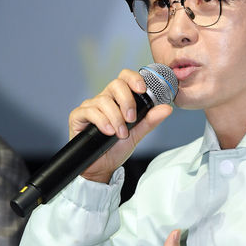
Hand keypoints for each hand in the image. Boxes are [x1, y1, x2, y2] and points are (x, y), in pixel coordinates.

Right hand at [69, 68, 172, 182]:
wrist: (102, 167)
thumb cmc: (117, 148)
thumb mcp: (137, 134)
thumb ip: (150, 121)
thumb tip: (167, 108)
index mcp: (119, 99)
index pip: (125, 78)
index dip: (134, 78)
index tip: (143, 90)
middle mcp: (105, 99)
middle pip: (115, 84)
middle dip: (127, 101)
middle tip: (131, 119)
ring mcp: (91, 106)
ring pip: (104, 100)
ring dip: (115, 118)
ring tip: (120, 134)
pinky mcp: (78, 116)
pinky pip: (90, 111)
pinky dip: (102, 121)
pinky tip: (108, 131)